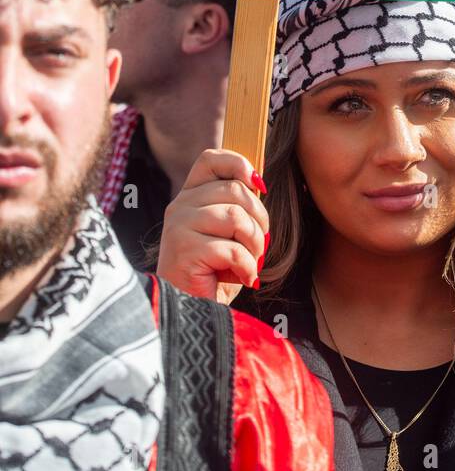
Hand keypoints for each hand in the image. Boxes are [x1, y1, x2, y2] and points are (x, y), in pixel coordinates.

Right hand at [156, 148, 268, 305]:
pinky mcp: (183, 250)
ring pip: (236, 217)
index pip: (210, 159)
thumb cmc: (215, 272)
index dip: (238, 164)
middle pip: (234, 189)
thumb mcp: (228, 233)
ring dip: (254, 244)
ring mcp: (178, 227)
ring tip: (249, 263)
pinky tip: (243, 277)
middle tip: (259, 245)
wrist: (191, 311)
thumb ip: (237, 206)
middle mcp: (179, 206)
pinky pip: (232, 248)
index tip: (258, 184)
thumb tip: (260, 183)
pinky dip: (247, 266)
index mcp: (189, 197)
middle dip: (259, 219)